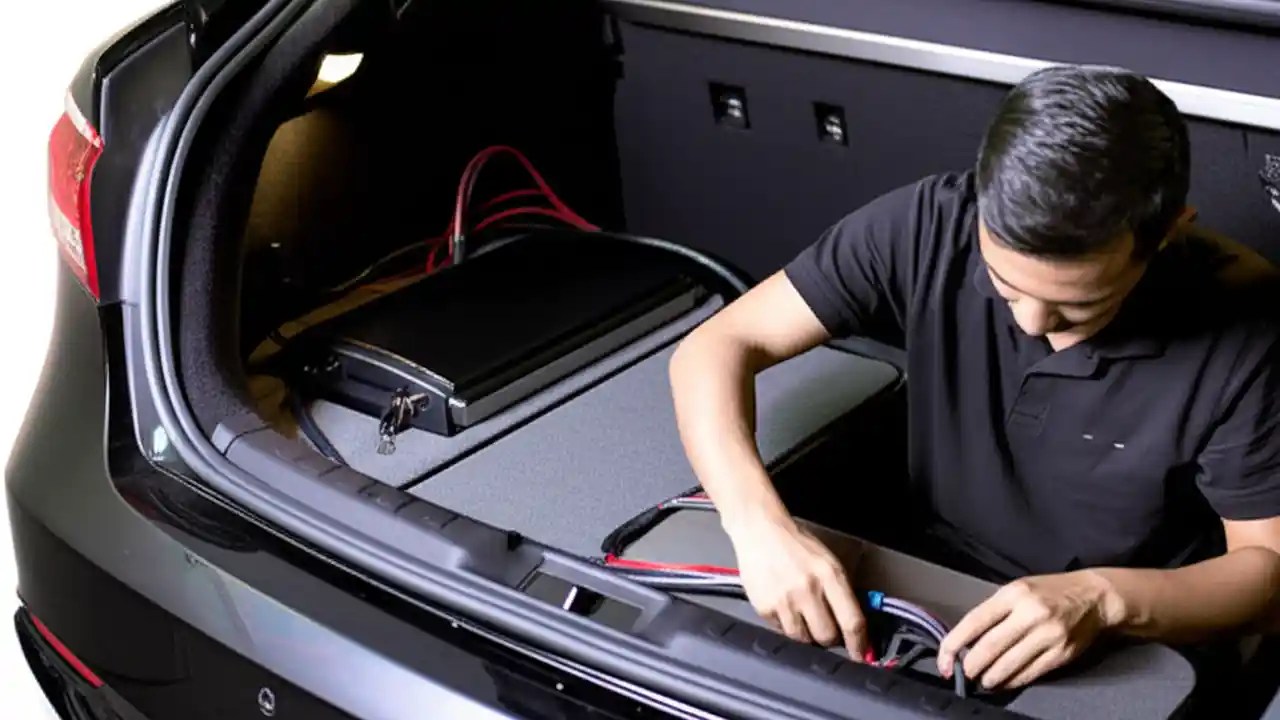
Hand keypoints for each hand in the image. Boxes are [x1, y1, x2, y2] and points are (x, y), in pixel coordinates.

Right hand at [726, 513, 869, 657]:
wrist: (759, 530)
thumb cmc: (797, 545)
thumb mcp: (828, 562)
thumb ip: (841, 591)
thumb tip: (854, 625)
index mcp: (830, 575)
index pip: (851, 621)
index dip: (859, 644)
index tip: (861, 655)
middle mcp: (808, 589)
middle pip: (826, 636)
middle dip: (829, 638)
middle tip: (826, 629)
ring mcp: (784, 600)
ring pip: (802, 639)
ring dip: (806, 634)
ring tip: (803, 617)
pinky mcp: (764, 607)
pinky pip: (780, 630)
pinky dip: (786, 625)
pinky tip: (784, 607)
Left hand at [936, 570, 1121, 689]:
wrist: (1094, 597)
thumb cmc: (1049, 592)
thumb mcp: (1018, 589)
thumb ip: (994, 612)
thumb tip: (967, 641)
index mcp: (1013, 594)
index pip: (974, 622)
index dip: (954, 644)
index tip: (944, 660)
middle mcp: (1029, 613)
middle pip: (989, 647)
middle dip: (971, 666)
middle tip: (964, 674)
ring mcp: (1048, 635)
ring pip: (1009, 665)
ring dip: (990, 678)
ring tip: (982, 681)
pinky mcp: (1061, 653)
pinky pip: (1030, 673)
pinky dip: (1012, 681)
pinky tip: (1003, 683)